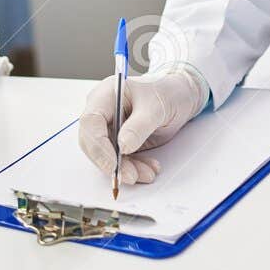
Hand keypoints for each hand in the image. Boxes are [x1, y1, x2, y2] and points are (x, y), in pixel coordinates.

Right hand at [78, 69, 205, 184]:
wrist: (179, 98)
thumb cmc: (166, 93)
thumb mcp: (156, 107)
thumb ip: (139, 126)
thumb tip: (123, 145)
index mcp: (106, 95)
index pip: (91, 121)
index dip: (98, 144)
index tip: (113, 163)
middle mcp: (103, 112)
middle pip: (93, 142)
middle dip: (111, 162)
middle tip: (130, 176)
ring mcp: (110, 128)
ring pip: (106, 155)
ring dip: (125, 169)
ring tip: (147, 173)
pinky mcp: (119, 142)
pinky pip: (120, 160)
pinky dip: (133, 168)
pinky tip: (148, 169)